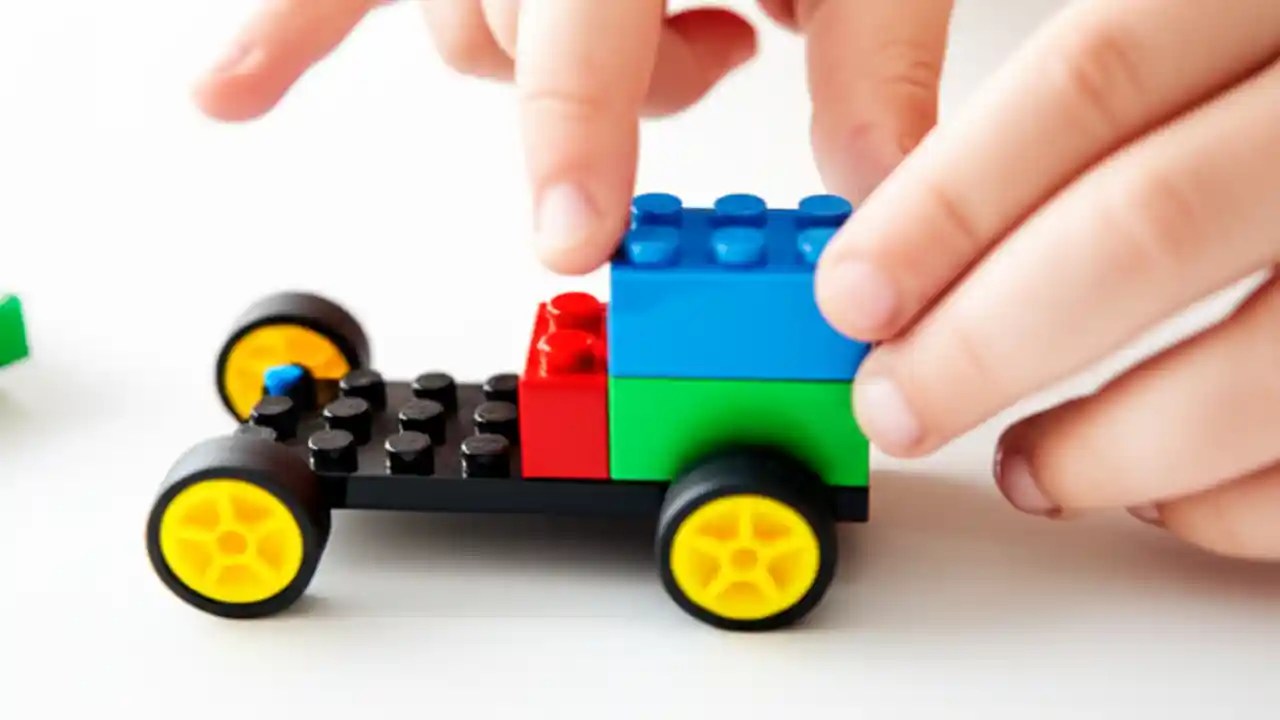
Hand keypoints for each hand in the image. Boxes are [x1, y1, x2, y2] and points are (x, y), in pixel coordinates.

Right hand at [193, 0, 952, 271]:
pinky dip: (287, 33)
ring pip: (467, 33)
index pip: (579, 22)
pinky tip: (229, 90)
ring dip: (557, 67)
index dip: (578, 133)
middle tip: (726, 40)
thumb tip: (873, 194)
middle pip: (523, 45)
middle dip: (632, 87)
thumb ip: (869, 55)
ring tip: (678, 14)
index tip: (571, 233)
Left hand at [814, 0, 1279, 558]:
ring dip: (1109, 448)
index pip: (1091, 83)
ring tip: (1024, 469)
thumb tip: (878, 184)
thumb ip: (1048, 63)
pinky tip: (1160, 497)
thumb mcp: (1193, 1)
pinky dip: (1233, 504)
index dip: (950, 203)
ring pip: (1262, 368)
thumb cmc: (1266, 58)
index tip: (855, 295)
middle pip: (1150, 229)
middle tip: (898, 402)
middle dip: (988, 343)